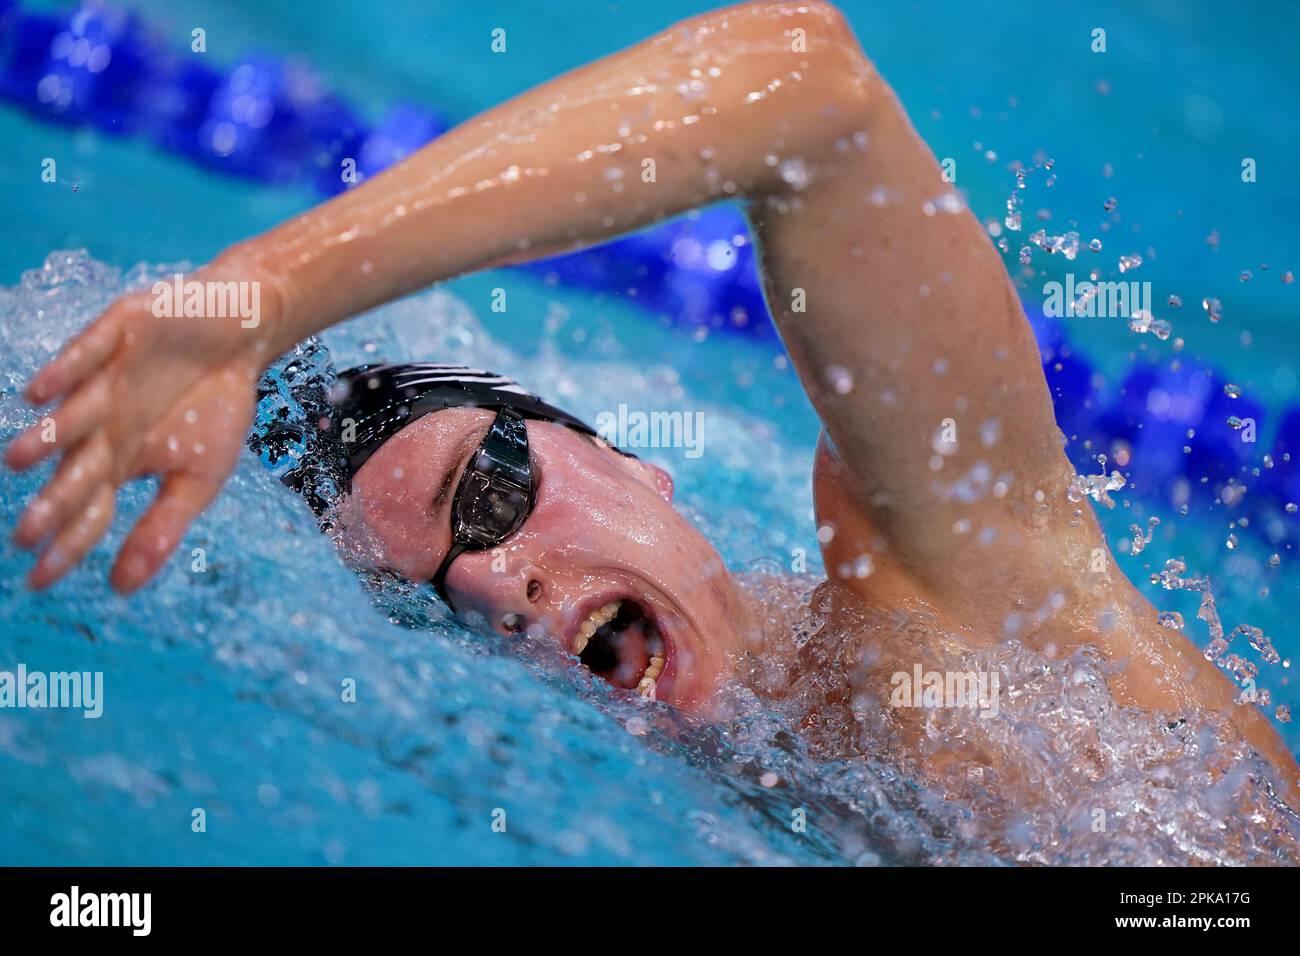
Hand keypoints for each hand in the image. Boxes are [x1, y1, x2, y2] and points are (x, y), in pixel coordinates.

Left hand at [5, 256, 287, 591]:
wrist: (242, 333)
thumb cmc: (218, 408)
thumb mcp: (200, 478)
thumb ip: (161, 527)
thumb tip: (122, 588)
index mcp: (119, 462)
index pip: (88, 510)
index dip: (65, 544)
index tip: (38, 581)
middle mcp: (102, 426)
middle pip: (73, 468)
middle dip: (52, 501)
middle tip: (26, 535)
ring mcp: (106, 381)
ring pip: (71, 413)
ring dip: (46, 436)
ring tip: (19, 461)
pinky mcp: (116, 335)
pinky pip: (86, 354)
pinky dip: (65, 370)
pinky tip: (40, 392)